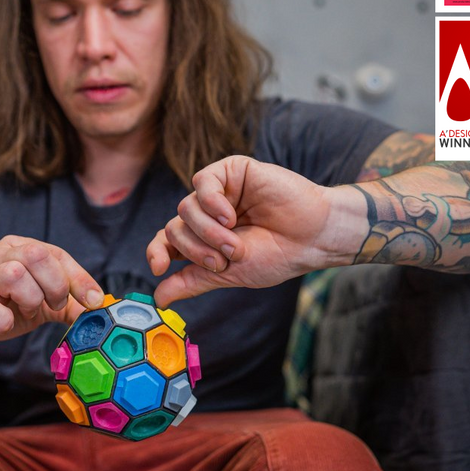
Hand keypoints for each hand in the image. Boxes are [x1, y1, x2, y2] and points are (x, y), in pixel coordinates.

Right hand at [0, 236, 103, 361]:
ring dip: (30, 299)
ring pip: (15, 274)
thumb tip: (101, 310)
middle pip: (38, 255)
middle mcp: (0, 256)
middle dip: (55, 286)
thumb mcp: (37, 302)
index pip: (57, 254)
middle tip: (53, 306)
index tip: (94, 301)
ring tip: (26, 312)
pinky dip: (2, 319)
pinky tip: (3, 324)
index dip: (80, 278)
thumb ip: (68, 304)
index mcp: (19, 249)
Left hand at [146, 155, 352, 303]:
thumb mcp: (229, 275)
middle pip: (174, 228)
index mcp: (202, 238)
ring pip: (185, 208)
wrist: (313, 236)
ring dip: (208, 231)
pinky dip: (212, 202)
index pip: (165, 241)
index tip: (159, 268)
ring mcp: (217, 192)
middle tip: (224, 259)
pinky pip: (202, 182)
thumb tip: (159, 299)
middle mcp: (205, 214)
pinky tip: (230, 215)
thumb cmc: (277, 255)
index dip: (156, 252)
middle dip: (196, 249)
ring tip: (235, 243)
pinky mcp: (231, 171)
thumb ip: (192, 282)